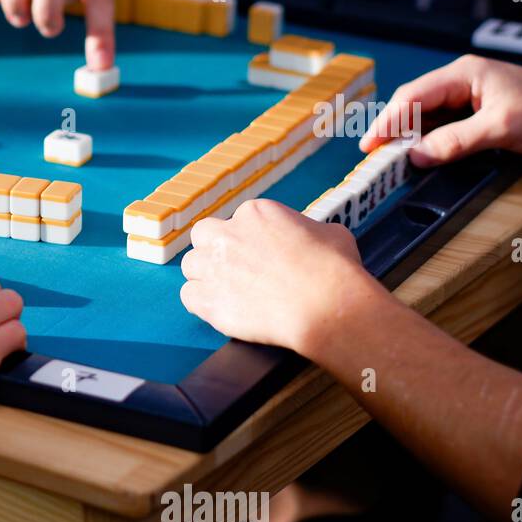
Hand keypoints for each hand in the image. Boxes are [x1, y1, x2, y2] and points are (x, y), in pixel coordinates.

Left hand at [179, 200, 386, 355]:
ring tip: (227, 292)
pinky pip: (187, 296)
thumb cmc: (334, 271)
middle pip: (203, 236)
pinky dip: (200, 303)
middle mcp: (228, 235)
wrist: (325, 308)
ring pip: (191, 266)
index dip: (245, 241)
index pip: (236, 222)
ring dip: (205, 277)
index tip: (257, 257)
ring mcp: (213, 266)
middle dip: (213, 250)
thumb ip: (307, 230)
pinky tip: (219, 308)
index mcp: (255, 213)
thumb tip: (308, 236)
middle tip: (233, 269)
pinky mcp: (207, 299)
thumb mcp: (331, 233)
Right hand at [361, 55, 521, 166]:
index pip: (412, 95)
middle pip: (413, 104)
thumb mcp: (499, 127)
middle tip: (374, 156)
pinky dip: (427, 141)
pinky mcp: (474, 113)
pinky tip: (420, 155)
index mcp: (464, 73)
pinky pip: (441, 126)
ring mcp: (468, 97)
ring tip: (391, 159)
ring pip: (425, 117)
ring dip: (408, 137)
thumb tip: (417, 155)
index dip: (387, 121)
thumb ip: (455, 141)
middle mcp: (461, 82)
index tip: (370, 145)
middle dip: (392, 129)